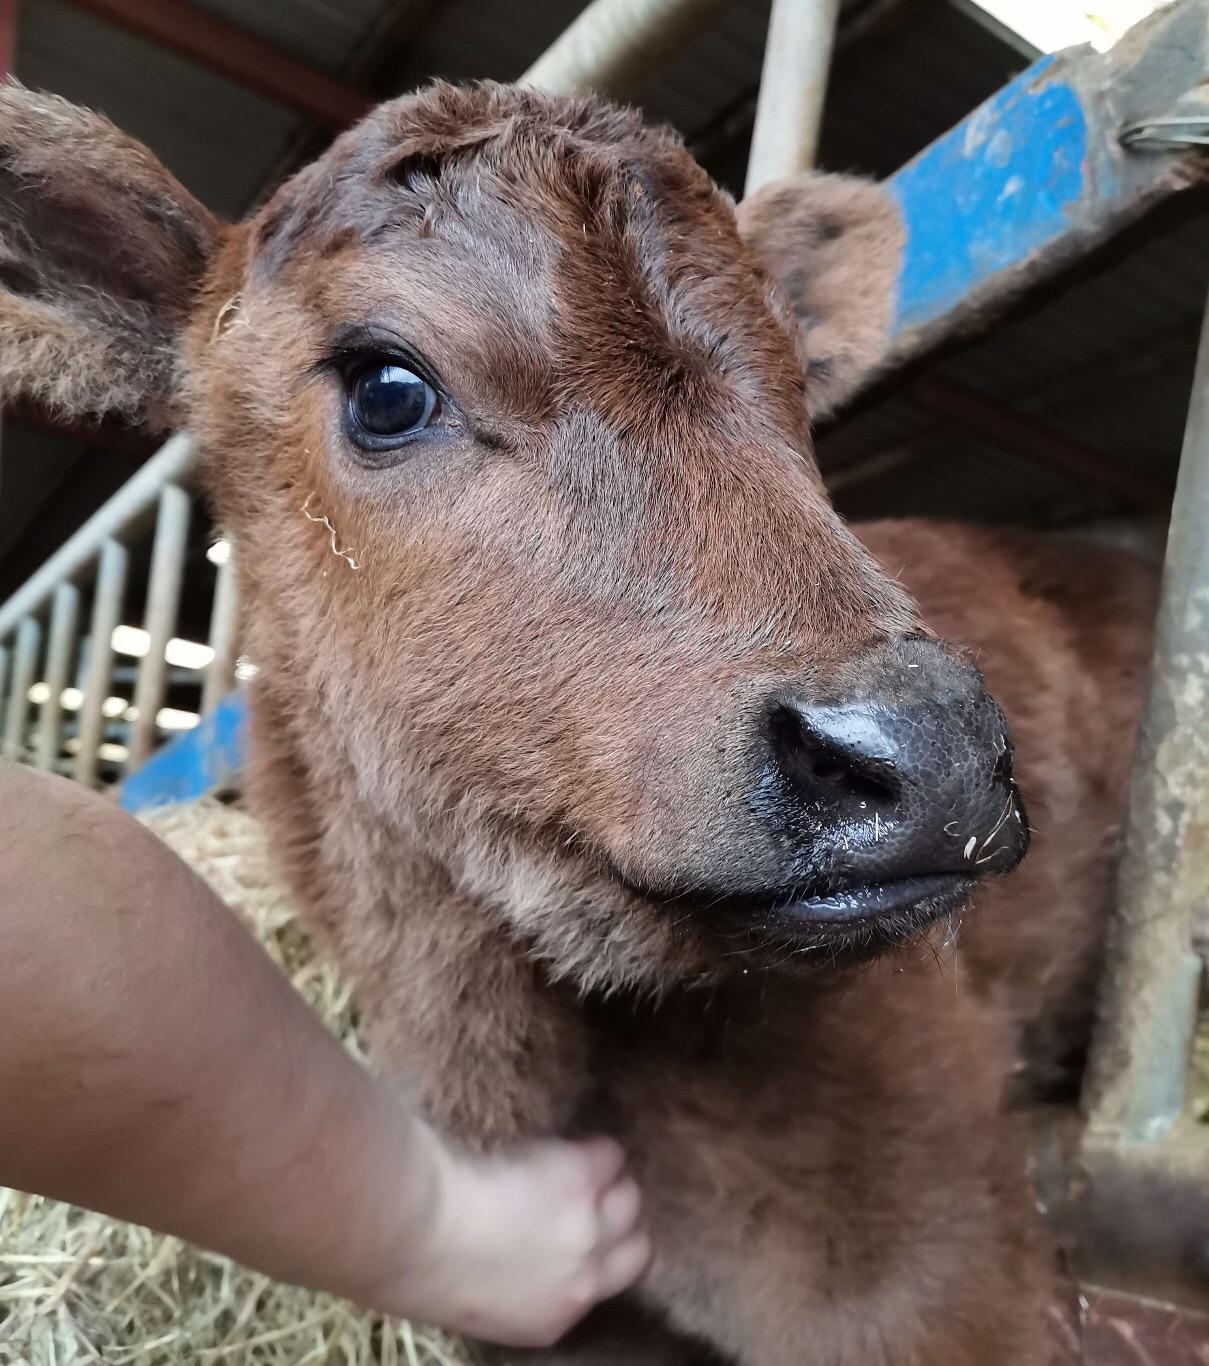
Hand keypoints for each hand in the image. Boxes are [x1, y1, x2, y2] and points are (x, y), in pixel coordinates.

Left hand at [392, 1128, 650, 1346]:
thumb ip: (520, 1285)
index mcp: (554, 1317)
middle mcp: (583, 1279)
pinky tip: (564, 1144)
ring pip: (629, 1197)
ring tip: (577, 1166)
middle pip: (636, 1247)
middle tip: (590, 1198)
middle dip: (618, 1222)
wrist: (419, 1232)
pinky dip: (593, 1148)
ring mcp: (587, 1226)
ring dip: (608, 1181)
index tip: (582, 1234)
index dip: (599, 1255)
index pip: (606, 1288)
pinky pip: (608, 1154)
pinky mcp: (580, 1177)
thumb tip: (522, 1254)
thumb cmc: (422, 1265)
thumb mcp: (483, 1300)